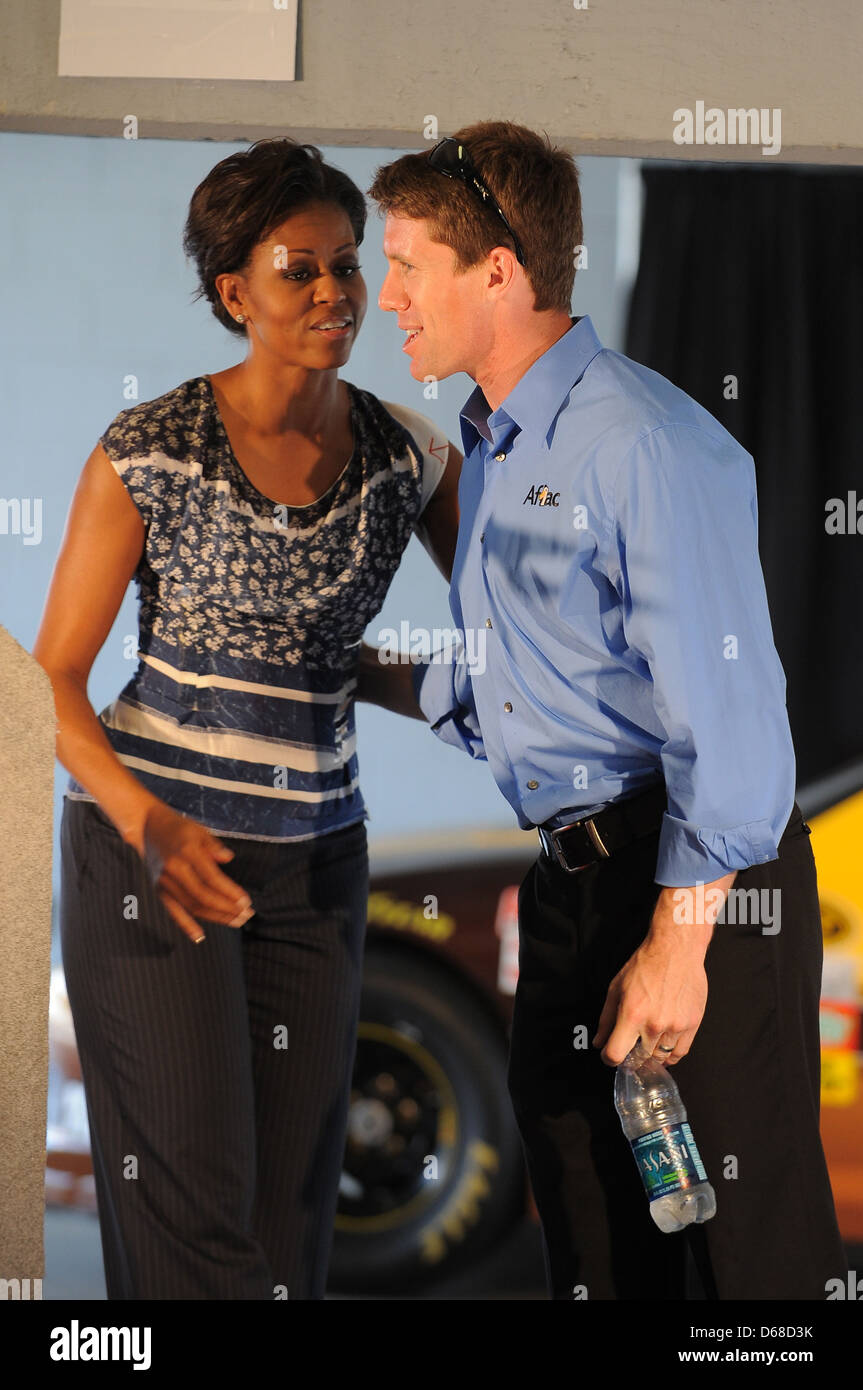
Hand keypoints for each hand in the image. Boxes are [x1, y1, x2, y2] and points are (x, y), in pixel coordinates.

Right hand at [134, 802, 253, 943]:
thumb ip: (214, 846)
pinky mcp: (159, 889)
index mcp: (187, 851)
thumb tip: (228, 858)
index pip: (211, 877)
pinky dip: (185, 925)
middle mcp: (174, 869)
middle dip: (227, 908)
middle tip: (247, 914)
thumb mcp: (199, 830)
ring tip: (236, 921)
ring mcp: (164, 881)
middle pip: (203, 895)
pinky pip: (173, 910)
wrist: (147, 827)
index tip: (246, 901)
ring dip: (215, 916)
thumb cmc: (179, 828)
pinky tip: (199, 937)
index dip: (230, 892)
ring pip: (191, 905)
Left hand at [592, 873, 733, 1065]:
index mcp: (632, 1015)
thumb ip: (606, 1019)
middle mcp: (654, 1024)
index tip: (610, 1054)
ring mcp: (675, 1026)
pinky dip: (670, 1055)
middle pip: (639, 1059)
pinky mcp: (692, 1024)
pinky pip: (680, 1052)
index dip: (609, 1058)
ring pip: (660, 1058)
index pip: (615, 1054)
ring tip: (647, 1044)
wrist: (675, 950)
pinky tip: (663, 1047)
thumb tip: (599, 1042)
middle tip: (630, 1046)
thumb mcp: (616, 988)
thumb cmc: (645, 965)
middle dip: (631, 1056)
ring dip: (651, 1056)